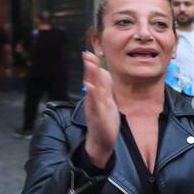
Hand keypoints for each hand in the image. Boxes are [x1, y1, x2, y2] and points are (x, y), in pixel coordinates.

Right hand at [81, 52, 119, 166]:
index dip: (92, 65)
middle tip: (87, 54)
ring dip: (90, 76)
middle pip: (91, 80)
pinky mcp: (97, 116)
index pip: (94, 78)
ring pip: (92, 89)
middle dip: (89, 67)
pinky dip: (92, 95)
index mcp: (96, 95)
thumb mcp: (106, 101)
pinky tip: (90, 86)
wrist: (101, 141)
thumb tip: (103, 71)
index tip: (90, 52)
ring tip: (90, 65)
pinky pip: (94, 103)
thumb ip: (105, 87)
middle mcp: (93, 99)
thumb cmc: (104, 120)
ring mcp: (94, 107)